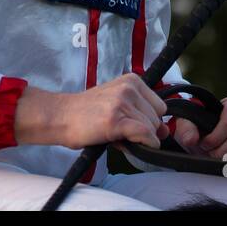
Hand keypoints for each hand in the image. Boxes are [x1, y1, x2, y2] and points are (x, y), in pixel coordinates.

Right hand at [52, 73, 171, 149]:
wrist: (61, 117)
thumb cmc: (87, 113)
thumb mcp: (117, 104)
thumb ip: (141, 114)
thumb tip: (165, 132)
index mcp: (132, 80)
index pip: (159, 106)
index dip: (149, 120)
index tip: (133, 125)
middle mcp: (129, 88)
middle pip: (158, 118)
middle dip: (145, 129)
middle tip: (122, 132)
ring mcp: (123, 102)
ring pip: (152, 128)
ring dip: (140, 138)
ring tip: (117, 135)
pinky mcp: (117, 119)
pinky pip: (145, 135)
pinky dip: (145, 144)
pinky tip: (128, 145)